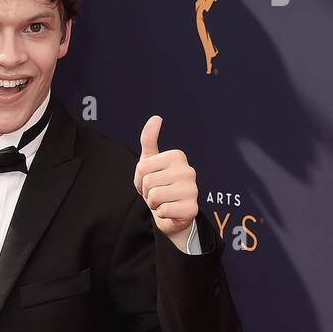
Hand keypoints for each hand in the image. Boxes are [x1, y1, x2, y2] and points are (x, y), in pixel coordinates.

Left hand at [134, 116, 197, 240]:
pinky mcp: (192, 209)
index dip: (140, 179)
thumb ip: (149, 140)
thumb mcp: (150, 161)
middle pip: (148, 182)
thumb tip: (156, 118)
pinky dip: (162, 214)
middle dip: (147, 192)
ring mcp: (193, 190)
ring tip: (163, 201)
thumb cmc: (159, 185)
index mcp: (178, 156)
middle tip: (157, 193)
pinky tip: (170, 211)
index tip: (151, 181)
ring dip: (153, 204)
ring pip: (154, 197)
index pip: (142, 168)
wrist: (171, 213)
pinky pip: (163, 211)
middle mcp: (188, 170)